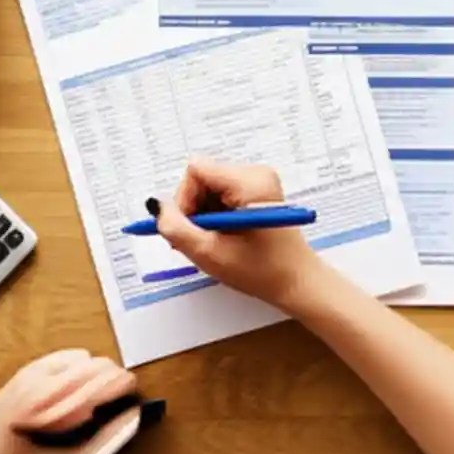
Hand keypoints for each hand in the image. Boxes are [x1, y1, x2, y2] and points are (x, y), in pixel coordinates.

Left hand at [0, 349, 137, 453]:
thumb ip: (106, 442)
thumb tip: (132, 418)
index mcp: (55, 411)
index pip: (106, 381)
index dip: (126, 385)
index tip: (132, 394)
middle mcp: (45, 385)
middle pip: (101, 365)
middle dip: (115, 378)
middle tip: (117, 397)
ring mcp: (36, 372)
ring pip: (88, 357)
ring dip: (98, 372)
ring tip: (93, 395)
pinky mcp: (30, 366)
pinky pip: (70, 354)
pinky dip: (80, 366)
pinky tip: (74, 386)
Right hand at [155, 159, 323, 308]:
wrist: (297, 282)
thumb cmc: (261, 271)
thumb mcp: (211, 254)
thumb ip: (177, 229)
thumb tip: (156, 207)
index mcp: (250, 182)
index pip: (196, 171)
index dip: (184, 199)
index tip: (189, 228)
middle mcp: (256, 173)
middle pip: (202, 178)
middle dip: (193, 209)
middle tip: (198, 240)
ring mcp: (258, 181)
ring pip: (208, 187)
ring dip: (202, 215)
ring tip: (213, 242)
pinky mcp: (257, 191)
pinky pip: (220, 194)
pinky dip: (213, 215)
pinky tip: (223, 236)